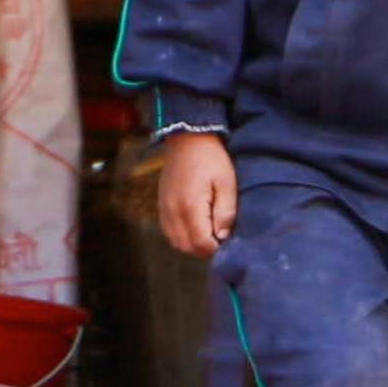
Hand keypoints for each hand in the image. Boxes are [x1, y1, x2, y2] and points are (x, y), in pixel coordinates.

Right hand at [156, 129, 237, 257]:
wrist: (187, 138)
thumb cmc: (211, 159)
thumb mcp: (226, 183)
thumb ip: (225, 212)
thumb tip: (222, 236)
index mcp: (190, 207)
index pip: (201, 244)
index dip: (216, 247)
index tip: (225, 236)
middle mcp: (173, 211)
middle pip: (187, 248)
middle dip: (204, 248)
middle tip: (218, 234)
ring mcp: (164, 209)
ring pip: (176, 243)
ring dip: (192, 243)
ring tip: (207, 230)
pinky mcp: (161, 205)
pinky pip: (169, 232)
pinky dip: (182, 236)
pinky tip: (195, 225)